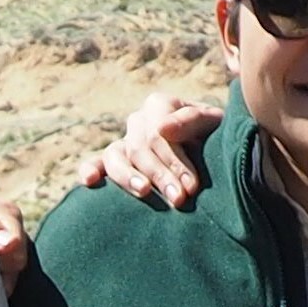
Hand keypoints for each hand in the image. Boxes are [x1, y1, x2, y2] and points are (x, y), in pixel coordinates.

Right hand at [72, 92, 219, 204]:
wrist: (218, 155)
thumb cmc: (218, 139)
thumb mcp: (216, 125)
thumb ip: (193, 120)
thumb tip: (162, 129)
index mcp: (161, 106)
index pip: (158, 132)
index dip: (174, 160)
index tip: (191, 187)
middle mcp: (139, 121)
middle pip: (139, 147)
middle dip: (160, 175)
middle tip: (179, 200)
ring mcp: (125, 142)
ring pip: (115, 155)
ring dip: (128, 176)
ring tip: (144, 192)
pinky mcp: (115, 162)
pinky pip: (97, 163)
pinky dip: (90, 170)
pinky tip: (89, 181)